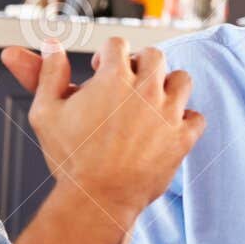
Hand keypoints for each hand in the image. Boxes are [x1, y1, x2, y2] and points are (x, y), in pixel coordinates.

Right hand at [17, 39, 202, 228]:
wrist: (97, 200)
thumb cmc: (70, 158)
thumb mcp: (47, 111)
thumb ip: (49, 72)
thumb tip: (51, 43)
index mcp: (113, 77)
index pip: (119, 44)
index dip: (108, 56)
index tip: (102, 72)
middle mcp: (146, 90)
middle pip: (155, 55)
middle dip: (140, 65)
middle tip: (128, 85)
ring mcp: (168, 114)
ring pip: (182, 80)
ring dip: (168, 86)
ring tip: (151, 102)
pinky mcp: (183, 139)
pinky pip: (197, 117)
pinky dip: (186, 121)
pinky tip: (167, 128)